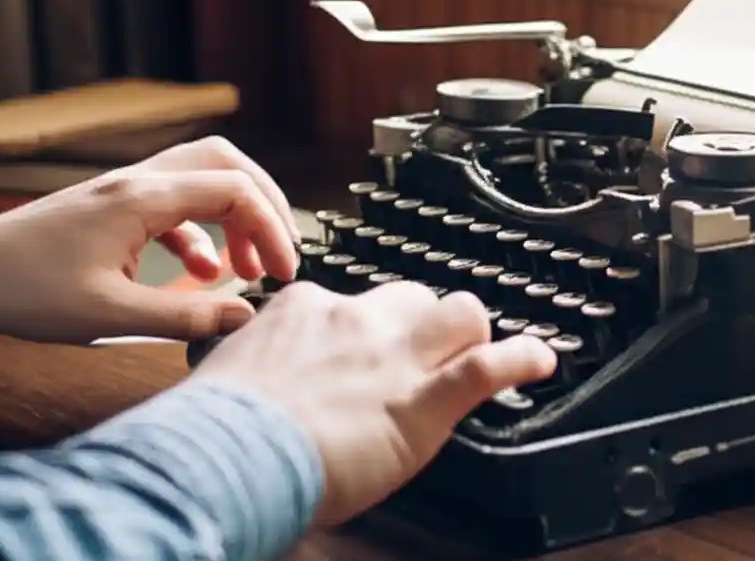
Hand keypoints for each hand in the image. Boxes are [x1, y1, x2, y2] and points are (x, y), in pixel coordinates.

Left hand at [0, 136, 301, 342]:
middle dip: (264, 205)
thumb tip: (243, 319)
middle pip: (226, 164)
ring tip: (247, 268)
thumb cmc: (24, 291)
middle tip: (280, 251)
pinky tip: (202, 271)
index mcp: (143, 199)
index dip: (271, 229)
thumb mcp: (110, 316)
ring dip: (234, 216)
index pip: (235, 190)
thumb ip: (184, 317)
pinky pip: (176, 203)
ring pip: (202, 178)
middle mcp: (138, 182)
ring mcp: (124, 192)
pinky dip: (202, 231)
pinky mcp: (112, 209)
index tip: (282, 272)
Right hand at [191, 280, 556, 525]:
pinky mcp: (421, 399)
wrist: (221, 456)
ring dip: (470, 334)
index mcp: (304, 310)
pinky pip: (489, 365)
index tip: (360, 353)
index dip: (363, 330)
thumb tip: (254, 386)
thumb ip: (257, 370)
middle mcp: (355, 321)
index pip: (351, 303)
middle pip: (412, 299)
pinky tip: (541, 360)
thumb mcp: (228, 378)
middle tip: (417, 359)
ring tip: (477, 351)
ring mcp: (393, 356)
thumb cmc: (213, 430)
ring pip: (459, 314)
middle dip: (420, 325)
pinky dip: (523, 359)